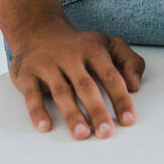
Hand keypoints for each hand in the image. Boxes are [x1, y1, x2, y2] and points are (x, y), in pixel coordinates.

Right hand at [9, 13, 144, 138]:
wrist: (37, 29)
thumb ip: (129, 61)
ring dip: (72, 114)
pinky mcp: (28, 74)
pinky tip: (45, 126)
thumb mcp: (108, 44)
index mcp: (94, 50)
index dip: (120, 98)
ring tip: (82, 134)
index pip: (110, 75)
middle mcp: (71, 56)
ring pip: (62, 92)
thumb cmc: (79, 45)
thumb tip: (135, 85)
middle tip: (106, 132)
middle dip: (97, 110)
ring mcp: (48, 65)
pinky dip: (37, 111)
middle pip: (86, 86)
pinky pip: (32, 94)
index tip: (128, 120)